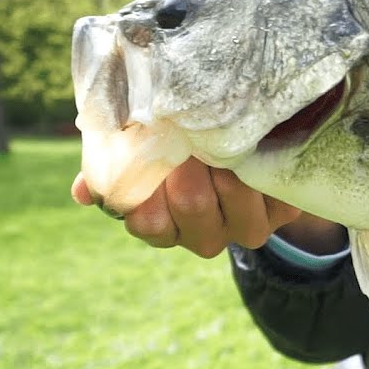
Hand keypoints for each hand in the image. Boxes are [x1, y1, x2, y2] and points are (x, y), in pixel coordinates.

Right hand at [70, 157, 299, 257]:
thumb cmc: (183, 140)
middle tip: (187, 135)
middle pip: (192, 207)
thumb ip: (117, 160)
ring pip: (233, 200)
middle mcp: (206, 235)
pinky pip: (269, 192)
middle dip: (188, 168)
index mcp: (164, 224)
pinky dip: (258, 163)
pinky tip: (249, 141)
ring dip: (225, 164)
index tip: (151, 156)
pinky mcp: (283, 210)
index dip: (147, 191)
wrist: (254, 136)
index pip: (147, 223)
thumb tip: (84, 190)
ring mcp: (247, 225)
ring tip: (219, 133)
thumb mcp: (146, 144)